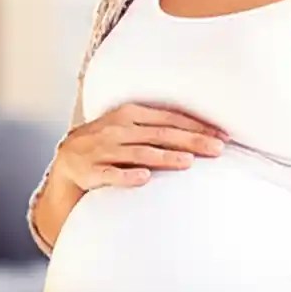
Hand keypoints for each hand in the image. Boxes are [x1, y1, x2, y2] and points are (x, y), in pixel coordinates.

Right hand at [52, 104, 225, 190]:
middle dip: (191, 141)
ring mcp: (104, 150)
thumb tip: (202, 133)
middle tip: (218, 149)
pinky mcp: (92, 171)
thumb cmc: (108, 142)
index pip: (169, 118)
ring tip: (189, 162)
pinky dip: (128, 175)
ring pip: (139, 153)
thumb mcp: (129, 126)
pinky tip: (144, 178)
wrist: (68, 158)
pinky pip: (112, 174)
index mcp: (130, 114)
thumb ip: (158, 127)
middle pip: (160, 134)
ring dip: (165, 157)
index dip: (196, 126)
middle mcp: (118, 129)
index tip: (222, 136)